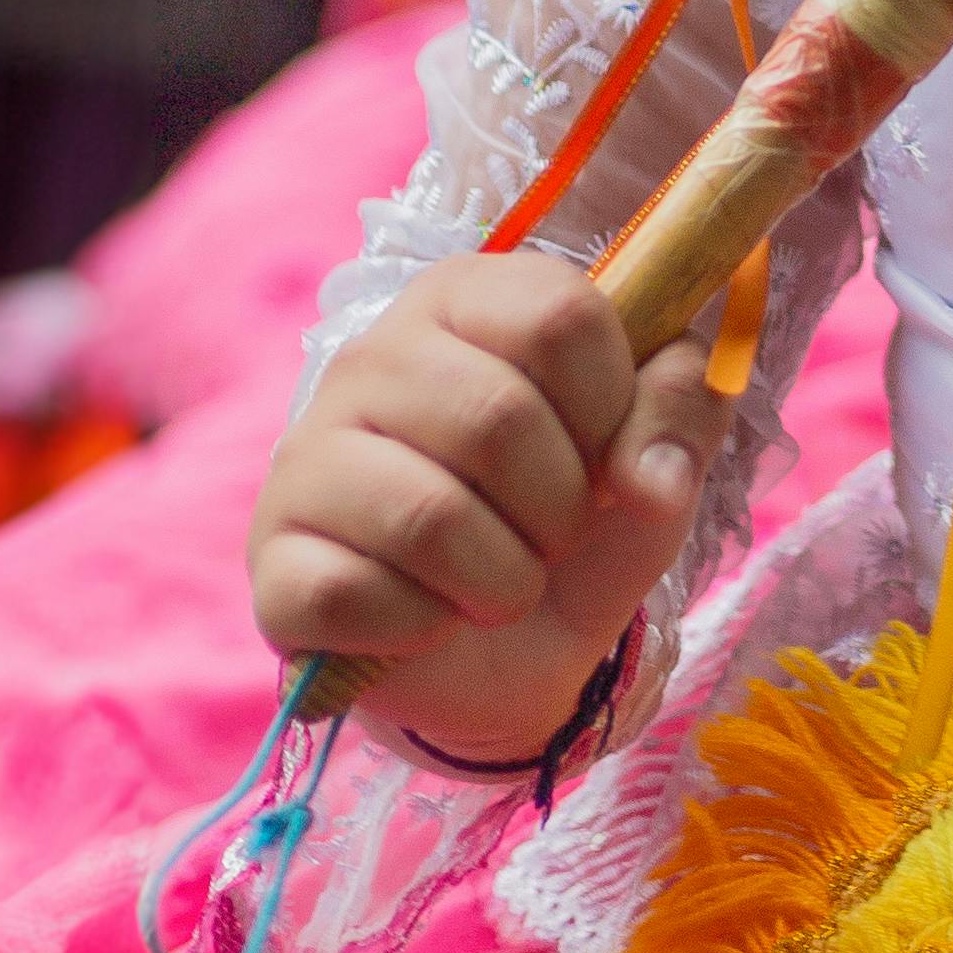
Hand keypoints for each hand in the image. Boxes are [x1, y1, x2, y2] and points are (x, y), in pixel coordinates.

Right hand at [249, 252, 734, 761]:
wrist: (505, 654)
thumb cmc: (574, 524)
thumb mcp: (654, 466)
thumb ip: (679, 422)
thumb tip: (649, 474)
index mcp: (466, 298)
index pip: (561, 314)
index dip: (613, 406)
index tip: (604, 454)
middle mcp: (372, 355)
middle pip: (498, 418)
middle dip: (560, 509)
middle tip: (554, 537)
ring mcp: (307, 454)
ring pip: (428, 516)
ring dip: (502, 581)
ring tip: (504, 584)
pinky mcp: (272, 557)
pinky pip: (353, 595)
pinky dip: (424, 627)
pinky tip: (432, 618)